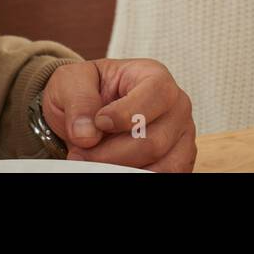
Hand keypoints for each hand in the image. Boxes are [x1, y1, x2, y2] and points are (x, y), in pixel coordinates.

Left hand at [42, 58, 195, 171]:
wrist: (90, 111)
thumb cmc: (89, 90)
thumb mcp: (72, 80)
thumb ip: (79, 100)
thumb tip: (87, 134)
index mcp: (154, 76)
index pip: (155, 94)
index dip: (125, 114)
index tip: (98, 123)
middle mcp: (176, 105)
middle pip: (152, 141)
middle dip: (109, 154)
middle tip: (80, 153)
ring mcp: (181, 136)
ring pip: (160, 167)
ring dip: (120, 170)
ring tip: (94, 162)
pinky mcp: (179, 160)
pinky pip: (167, 178)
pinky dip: (135, 176)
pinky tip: (115, 169)